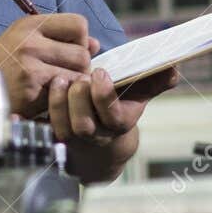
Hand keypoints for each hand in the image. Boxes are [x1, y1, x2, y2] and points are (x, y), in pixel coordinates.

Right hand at [0, 12, 99, 116]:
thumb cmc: (2, 67)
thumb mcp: (24, 42)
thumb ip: (59, 40)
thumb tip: (95, 44)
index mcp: (29, 24)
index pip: (79, 24)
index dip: (81, 40)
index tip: (69, 52)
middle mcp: (29, 40)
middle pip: (83, 53)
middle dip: (80, 68)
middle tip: (65, 76)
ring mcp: (29, 64)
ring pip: (78, 75)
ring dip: (74, 85)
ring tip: (58, 88)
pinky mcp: (30, 88)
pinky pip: (65, 93)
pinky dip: (62, 99)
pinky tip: (47, 100)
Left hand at [48, 66, 179, 147]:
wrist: (101, 146)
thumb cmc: (120, 108)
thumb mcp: (139, 95)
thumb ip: (154, 80)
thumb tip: (172, 66)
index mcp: (118, 123)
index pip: (111, 115)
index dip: (103, 94)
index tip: (100, 71)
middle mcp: (96, 135)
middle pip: (83, 125)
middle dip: (79, 98)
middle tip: (77, 76)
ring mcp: (74, 139)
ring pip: (63, 128)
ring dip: (58, 102)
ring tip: (59, 79)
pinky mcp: (55, 138)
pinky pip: (44, 130)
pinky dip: (39, 113)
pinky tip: (42, 93)